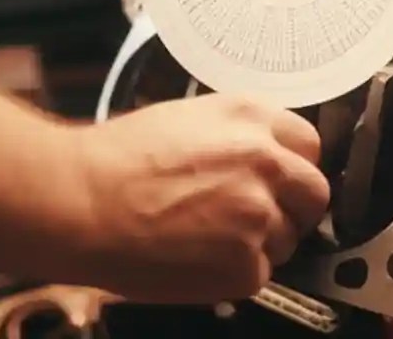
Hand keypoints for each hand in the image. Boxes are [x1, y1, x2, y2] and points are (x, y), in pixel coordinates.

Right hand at [70, 94, 329, 303]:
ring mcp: (258, 214)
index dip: (292, 167)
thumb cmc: (115, 162)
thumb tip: (267, 156)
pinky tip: (197, 258)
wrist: (78, 203)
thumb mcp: (188, 119)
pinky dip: (234, 275)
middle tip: (255, 217)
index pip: (310, 145)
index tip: (281, 181)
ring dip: (260, 243)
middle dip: (292, 208)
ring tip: (207, 238)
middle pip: (313, 193)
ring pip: (288, 239)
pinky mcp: (245, 264)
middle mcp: (265, 161)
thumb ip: (239, 135)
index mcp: (252, 117)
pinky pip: (260, 274)